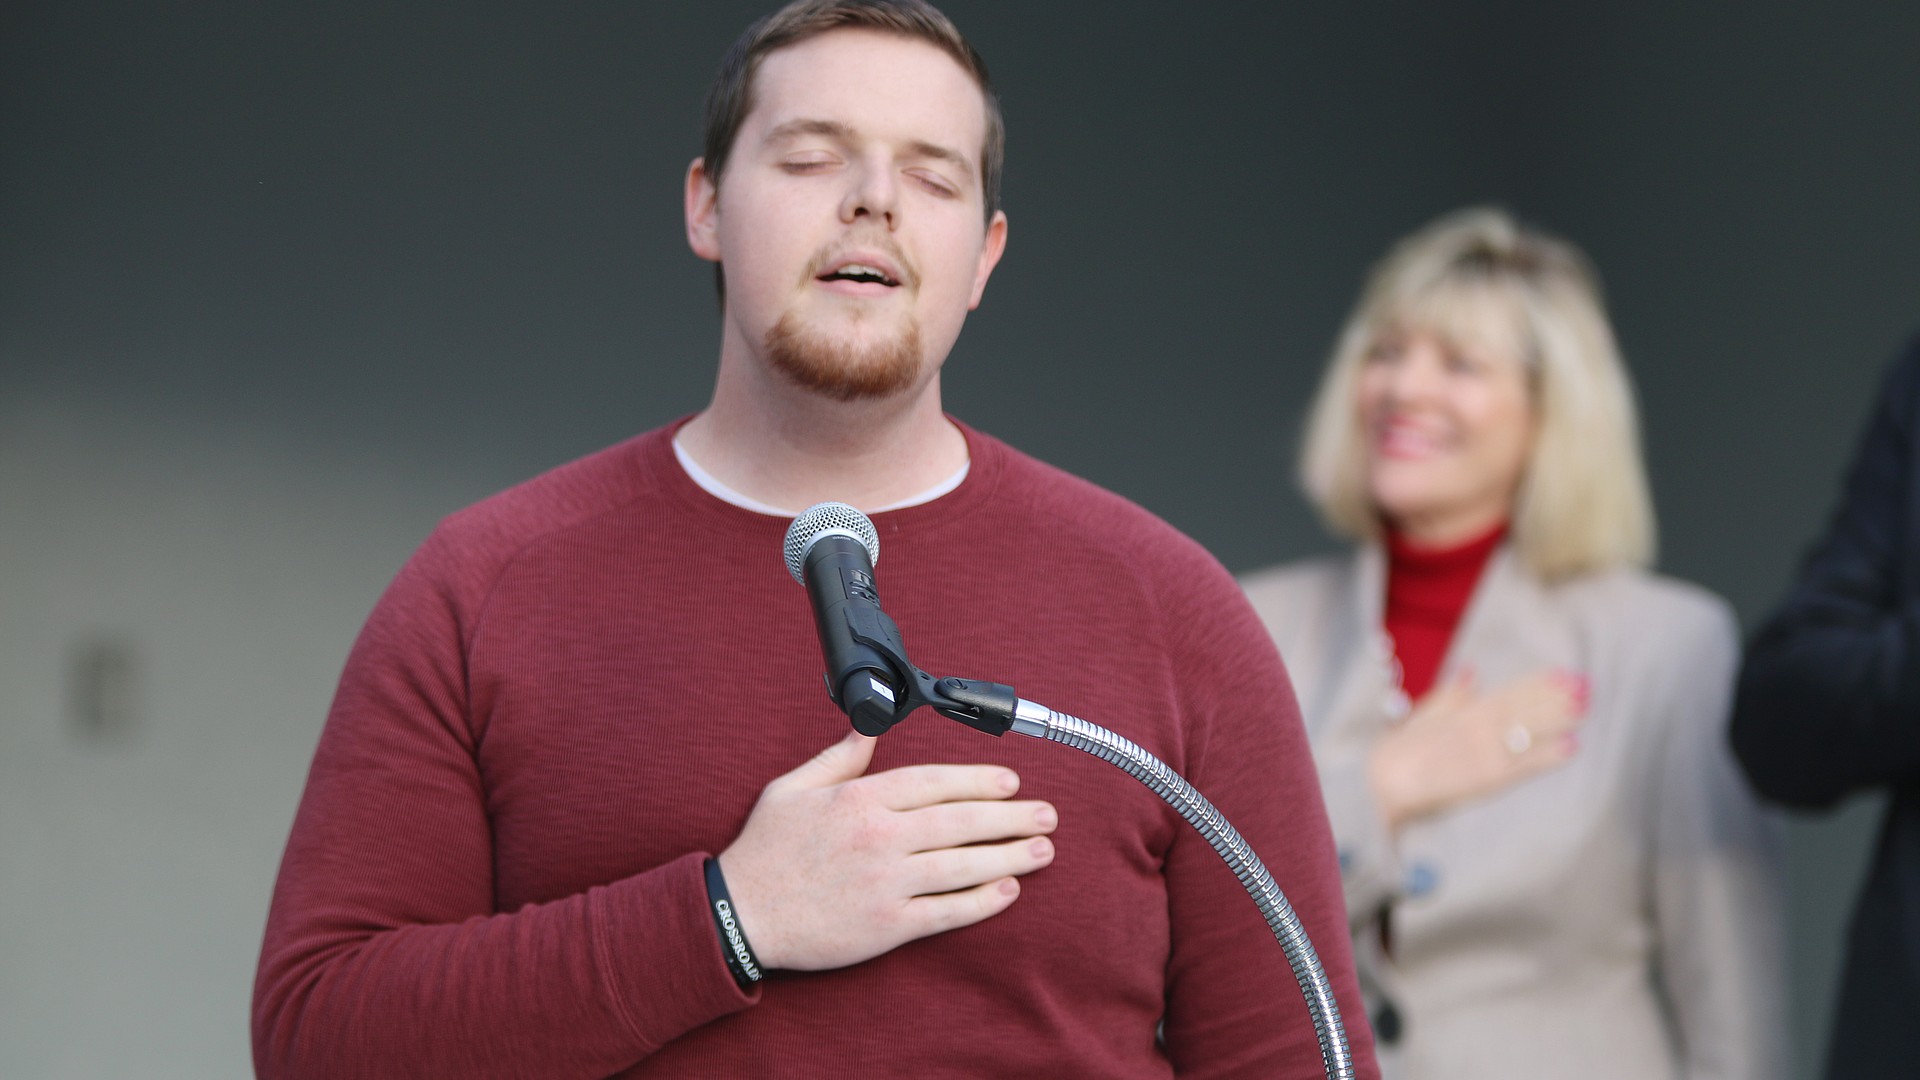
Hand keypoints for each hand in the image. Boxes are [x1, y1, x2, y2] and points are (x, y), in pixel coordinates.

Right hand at [717, 731, 1058, 971]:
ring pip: (963, 866)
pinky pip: (946, 912)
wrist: (740, 915)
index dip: (979, 780)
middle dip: (1011, 816)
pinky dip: (981, 902)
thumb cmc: (764, 852)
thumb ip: (837, 758)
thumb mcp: (791, 789)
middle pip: (961, 821)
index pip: (935, 782)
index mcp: (859, 800)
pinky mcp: (887, 926)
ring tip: (1042, 849)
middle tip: (1047, 814)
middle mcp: (880, 838)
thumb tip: (866, 728)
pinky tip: (1007, 891)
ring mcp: (886, 883)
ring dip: (1009, 856)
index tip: (1010, 781)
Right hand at [1368, 670, 1587, 831]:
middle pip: (1523, 708)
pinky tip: (1572, 747)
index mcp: (1461, 712)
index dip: (1537, 683)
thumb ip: (1451, 696)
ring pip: (1527, 730)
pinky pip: (1523, 765)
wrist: (1379, 786)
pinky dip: (1548, 756)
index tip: (1562, 674)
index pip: (1507, 693)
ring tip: (1585, 709)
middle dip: (1554, 697)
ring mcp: (1483, 752)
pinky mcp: (1485, 779)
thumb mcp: (1421, 718)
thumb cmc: (1396, 755)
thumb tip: (1473, 671)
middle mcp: (1476, 727)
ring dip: (1558, 718)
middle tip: (1585, 686)